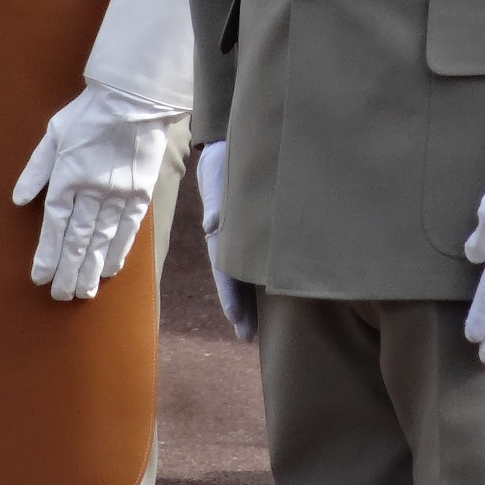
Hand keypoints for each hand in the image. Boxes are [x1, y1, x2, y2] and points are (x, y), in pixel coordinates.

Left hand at [13, 81, 174, 300]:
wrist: (134, 99)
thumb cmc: (89, 113)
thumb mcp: (53, 134)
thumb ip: (36, 169)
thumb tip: (18, 200)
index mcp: (67, 175)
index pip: (55, 224)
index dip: (47, 253)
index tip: (40, 277)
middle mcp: (92, 190)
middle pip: (78, 238)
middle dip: (68, 270)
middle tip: (61, 295)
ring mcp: (119, 193)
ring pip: (102, 239)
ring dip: (91, 268)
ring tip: (83, 292)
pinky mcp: (140, 192)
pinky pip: (129, 228)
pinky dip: (118, 250)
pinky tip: (110, 269)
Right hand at [196, 140, 256, 340]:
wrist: (227, 147)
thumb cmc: (221, 164)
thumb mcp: (217, 179)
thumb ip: (216, 201)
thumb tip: (212, 225)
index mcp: (219, 232)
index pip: (224, 270)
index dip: (230, 294)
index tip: (236, 318)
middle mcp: (228, 240)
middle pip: (234, 280)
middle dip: (240, 308)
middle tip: (248, 337)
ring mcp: (239, 238)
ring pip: (244, 275)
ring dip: (249, 301)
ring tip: (256, 330)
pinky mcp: (252, 231)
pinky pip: (254, 260)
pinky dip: (259, 280)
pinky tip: (272, 295)